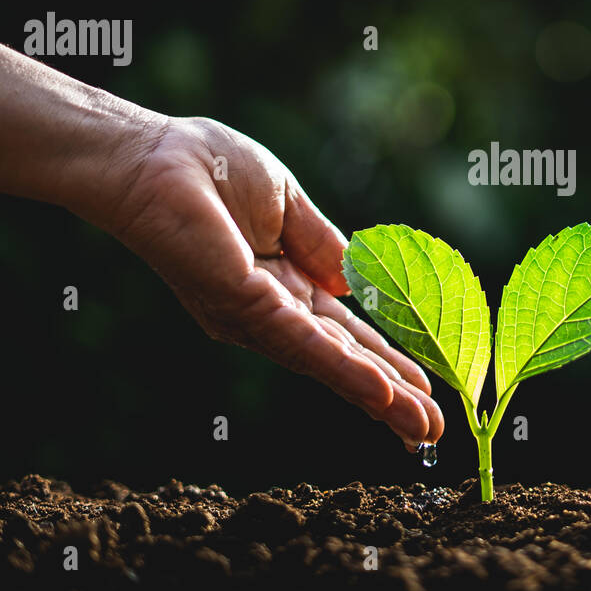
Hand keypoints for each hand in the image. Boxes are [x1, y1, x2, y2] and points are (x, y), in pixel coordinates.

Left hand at [95, 115, 443, 449]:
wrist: (156, 155)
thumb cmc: (208, 168)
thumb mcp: (288, 205)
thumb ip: (324, 246)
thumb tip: (357, 284)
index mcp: (284, 287)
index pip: (344, 335)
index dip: (386, 361)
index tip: (426, 392)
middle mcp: (269, 313)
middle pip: (341, 362)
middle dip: (390, 399)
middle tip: (433, 434)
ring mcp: (255, 314)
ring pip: (328, 364)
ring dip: (379, 397)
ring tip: (422, 429)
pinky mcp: (243, 305)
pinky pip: (303, 344)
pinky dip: (344, 371)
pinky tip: (380, 394)